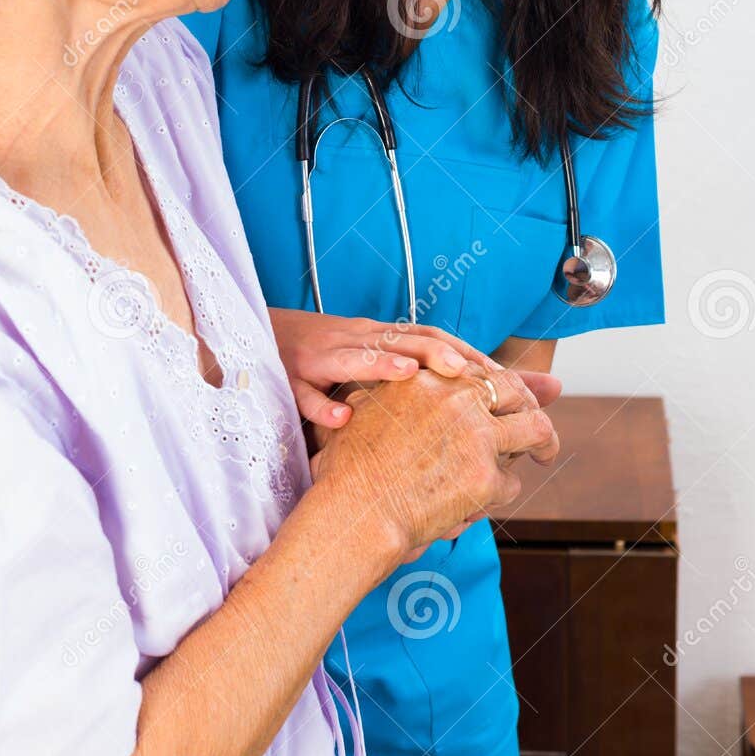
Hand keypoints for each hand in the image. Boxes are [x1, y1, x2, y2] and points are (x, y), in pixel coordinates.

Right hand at [268, 307, 505, 428]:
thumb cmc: (327, 357)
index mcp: (376, 337)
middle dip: (433, 351)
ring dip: (381, 364)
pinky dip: (321, 407)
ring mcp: (320, 358)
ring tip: (410, 376)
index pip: (426, 336)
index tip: (498, 374)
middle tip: (465, 370)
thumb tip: (473, 390)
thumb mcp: (369, 357)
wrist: (256, 338)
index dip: (462, 351)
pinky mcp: (288, 381)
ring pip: (351, 358)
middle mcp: (352, 340)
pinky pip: (304, 394)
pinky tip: (342, 419)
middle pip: (397, 339)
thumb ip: (413, 371)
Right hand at [310, 365, 559, 569]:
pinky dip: (501, 492)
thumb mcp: (370, 407)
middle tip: (537, 429)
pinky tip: (481, 499)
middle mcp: (458, 399)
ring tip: (544, 455)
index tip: (506, 404)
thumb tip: (420, 371)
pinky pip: (512, 482)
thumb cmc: (351, 465)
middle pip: (517, 392)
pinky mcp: (485, 476)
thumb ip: (400, 388)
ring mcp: (476, 436)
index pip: (484, 372)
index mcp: (431, 377)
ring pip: (536, 429)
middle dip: (532, 407)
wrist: (352, 511)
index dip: (501, 389)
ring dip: (543, 443)